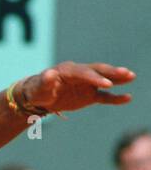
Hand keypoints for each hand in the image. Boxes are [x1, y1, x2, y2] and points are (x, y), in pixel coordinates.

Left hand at [17, 62, 134, 114]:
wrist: (39, 97)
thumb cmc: (38, 91)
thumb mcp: (39, 88)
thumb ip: (45, 81)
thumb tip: (49, 74)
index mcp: (68, 71)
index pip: (84, 73)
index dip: (95, 78)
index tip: (107, 84)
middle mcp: (80, 74)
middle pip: (98, 72)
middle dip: (111, 73)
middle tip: (126, 73)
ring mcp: (86, 84)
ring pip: (104, 80)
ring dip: (117, 79)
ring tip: (131, 76)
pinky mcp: (90, 95)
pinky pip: (104, 97)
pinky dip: (115, 98)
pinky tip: (127, 98)